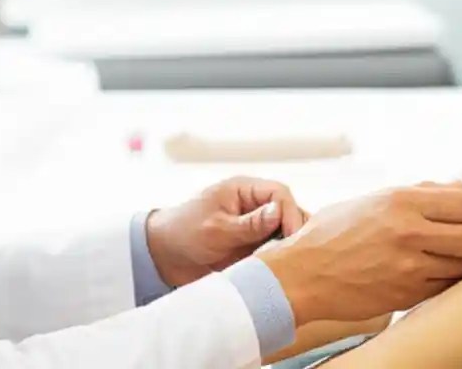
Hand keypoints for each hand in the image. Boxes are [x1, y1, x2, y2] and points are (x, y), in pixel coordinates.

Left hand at [146, 177, 308, 287]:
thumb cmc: (184, 232)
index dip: (290, 213)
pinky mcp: (254, 247)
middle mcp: (253, 206)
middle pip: (288, 212)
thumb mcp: (216, 229)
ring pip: (285, 232)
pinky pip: (275, 250)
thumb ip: (248, 224)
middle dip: (295, 230)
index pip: (279, 194)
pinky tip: (280, 271)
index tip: (292, 237)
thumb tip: (279, 212)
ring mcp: (255, 227)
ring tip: (289, 264)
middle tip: (297, 254)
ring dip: (288, 246)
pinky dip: (279, 259)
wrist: (164, 258)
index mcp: (243, 190)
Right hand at [259, 183, 461, 325]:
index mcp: (400, 201)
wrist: (301, 275)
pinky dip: (449, 277)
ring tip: (454, 252)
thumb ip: (418, 192)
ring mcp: (411, 267)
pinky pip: (448, 285)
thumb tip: (458, 185)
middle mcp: (409, 232)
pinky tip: (436, 270)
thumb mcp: (371, 201)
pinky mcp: (409, 294)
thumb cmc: (331, 234)